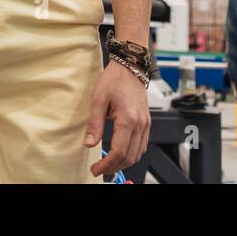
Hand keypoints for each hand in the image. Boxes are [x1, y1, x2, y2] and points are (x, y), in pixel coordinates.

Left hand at [84, 62, 150, 178]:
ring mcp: (145, 124)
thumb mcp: (98, 99)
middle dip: (114, 167)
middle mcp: (140, 124)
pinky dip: (132, 154)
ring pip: (138, 154)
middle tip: (99, 169)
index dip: (106, 165)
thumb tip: (89, 143)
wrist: (131, 66)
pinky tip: (121, 154)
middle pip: (130, 157)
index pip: (119, 152)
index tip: (95, 169)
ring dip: (123, 163)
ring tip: (108, 163)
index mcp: (128, 119)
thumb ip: (95, 123)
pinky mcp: (147, 122)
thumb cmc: (114, 79)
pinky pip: (142, 145)